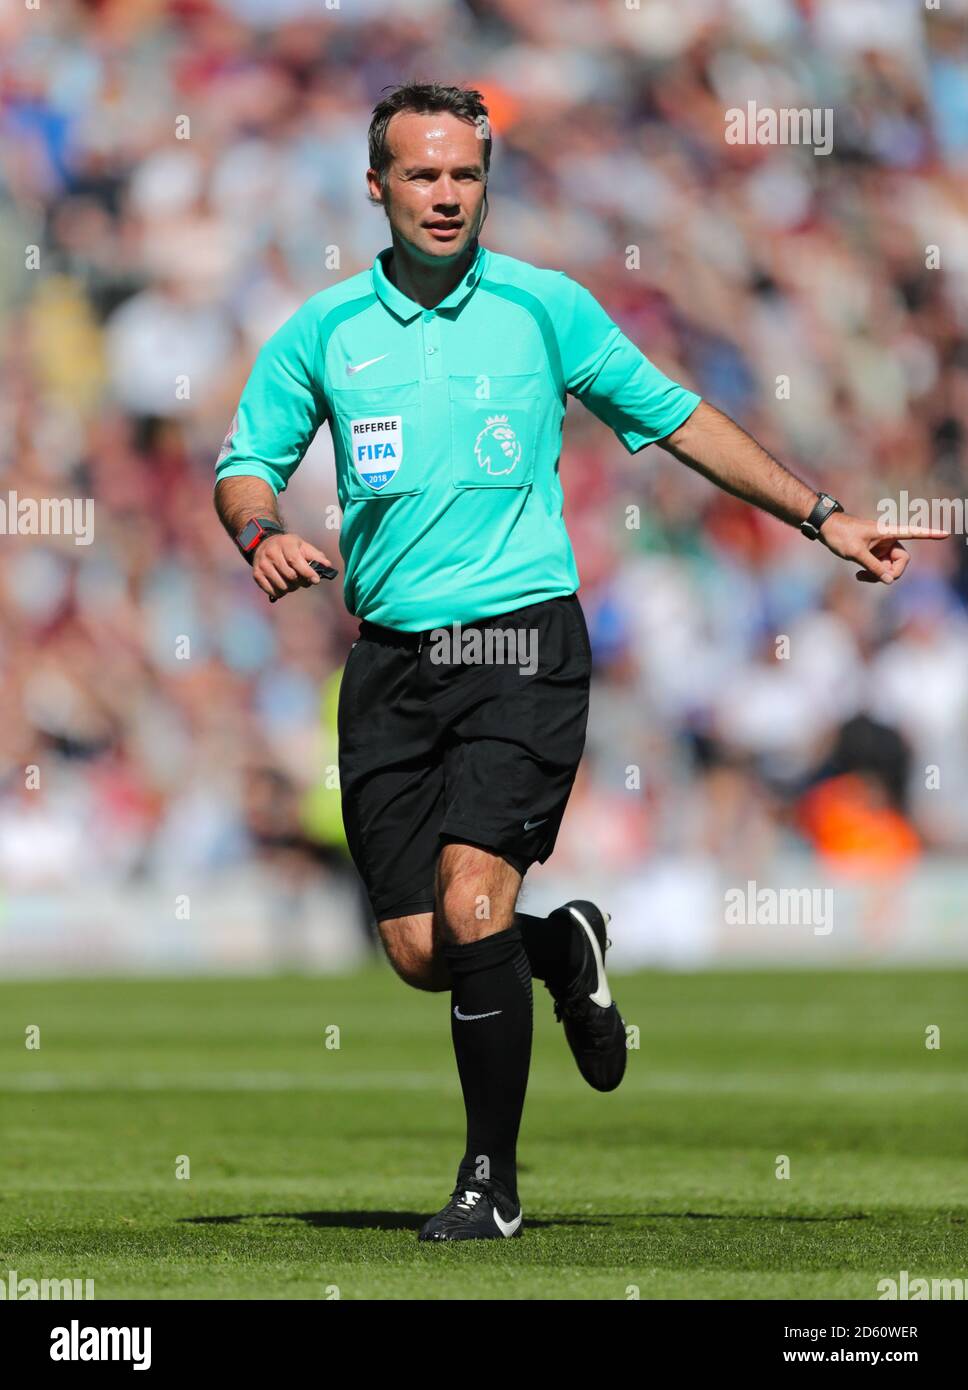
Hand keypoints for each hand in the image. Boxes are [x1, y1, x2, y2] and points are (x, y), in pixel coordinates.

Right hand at [252, 533, 336, 600]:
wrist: (264, 544)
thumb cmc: (289, 547)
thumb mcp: (303, 546)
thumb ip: (316, 556)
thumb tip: (327, 566)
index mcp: (285, 543)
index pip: (295, 560)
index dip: (307, 572)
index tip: (316, 580)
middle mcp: (271, 553)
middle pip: (290, 576)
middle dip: (301, 582)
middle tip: (303, 580)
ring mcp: (262, 564)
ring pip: (282, 586)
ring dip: (291, 588)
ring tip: (293, 582)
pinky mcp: (257, 575)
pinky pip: (272, 591)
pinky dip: (281, 592)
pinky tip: (283, 584)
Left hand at [818, 512, 948, 583]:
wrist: (827, 529)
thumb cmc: (841, 535)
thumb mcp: (856, 552)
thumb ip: (873, 566)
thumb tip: (889, 580)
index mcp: (888, 532)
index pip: (913, 532)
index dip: (930, 534)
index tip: (946, 533)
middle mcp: (889, 540)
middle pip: (902, 561)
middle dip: (890, 572)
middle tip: (873, 577)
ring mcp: (882, 548)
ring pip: (890, 568)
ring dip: (878, 575)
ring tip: (860, 576)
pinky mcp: (875, 554)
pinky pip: (881, 568)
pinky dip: (872, 574)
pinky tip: (859, 576)